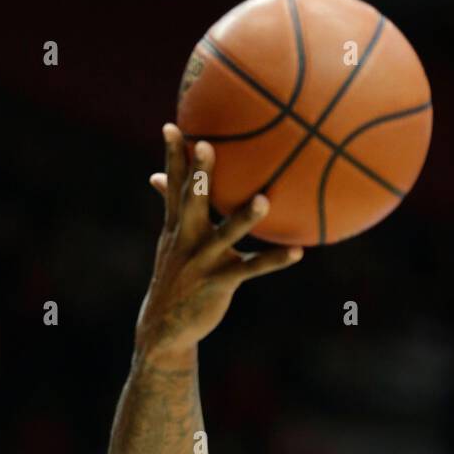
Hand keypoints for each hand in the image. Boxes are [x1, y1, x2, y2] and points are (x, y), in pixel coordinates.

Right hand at [135, 124, 301, 356]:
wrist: (166, 327)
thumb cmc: (177, 277)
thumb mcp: (171, 241)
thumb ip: (172, 206)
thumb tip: (156, 176)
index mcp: (176, 226)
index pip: (173, 184)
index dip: (172, 156)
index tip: (172, 125)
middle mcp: (186, 239)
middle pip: (192, 200)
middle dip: (198, 173)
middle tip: (205, 144)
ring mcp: (203, 261)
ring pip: (225, 234)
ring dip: (244, 217)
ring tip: (263, 199)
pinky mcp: (219, 283)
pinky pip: (252, 269)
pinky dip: (274, 260)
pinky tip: (298, 252)